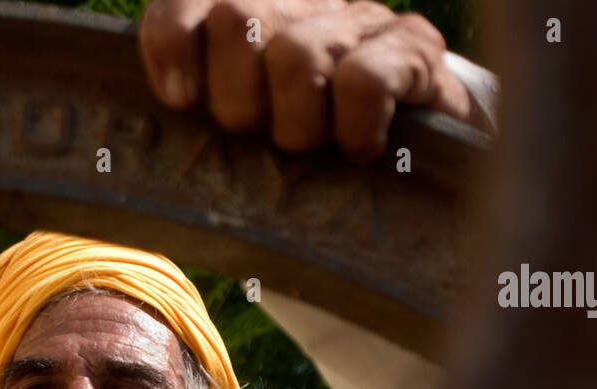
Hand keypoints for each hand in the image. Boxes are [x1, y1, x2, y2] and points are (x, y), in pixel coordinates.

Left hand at [139, 0, 475, 160]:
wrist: (431, 164)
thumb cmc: (313, 164)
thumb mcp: (243, 140)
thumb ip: (197, 116)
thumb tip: (166, 107)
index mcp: (253, 16)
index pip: (187, 1)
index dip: (172, 42)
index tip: (180, 99)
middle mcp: (304, 4)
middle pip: (233, 18)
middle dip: (237, 101)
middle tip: (261, 138)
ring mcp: (360, 23)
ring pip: (295, 56)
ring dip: (296, 126)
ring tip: (312, 151)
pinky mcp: (414, 51)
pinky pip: (363, 80)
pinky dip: (353, 127)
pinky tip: (358, 151)